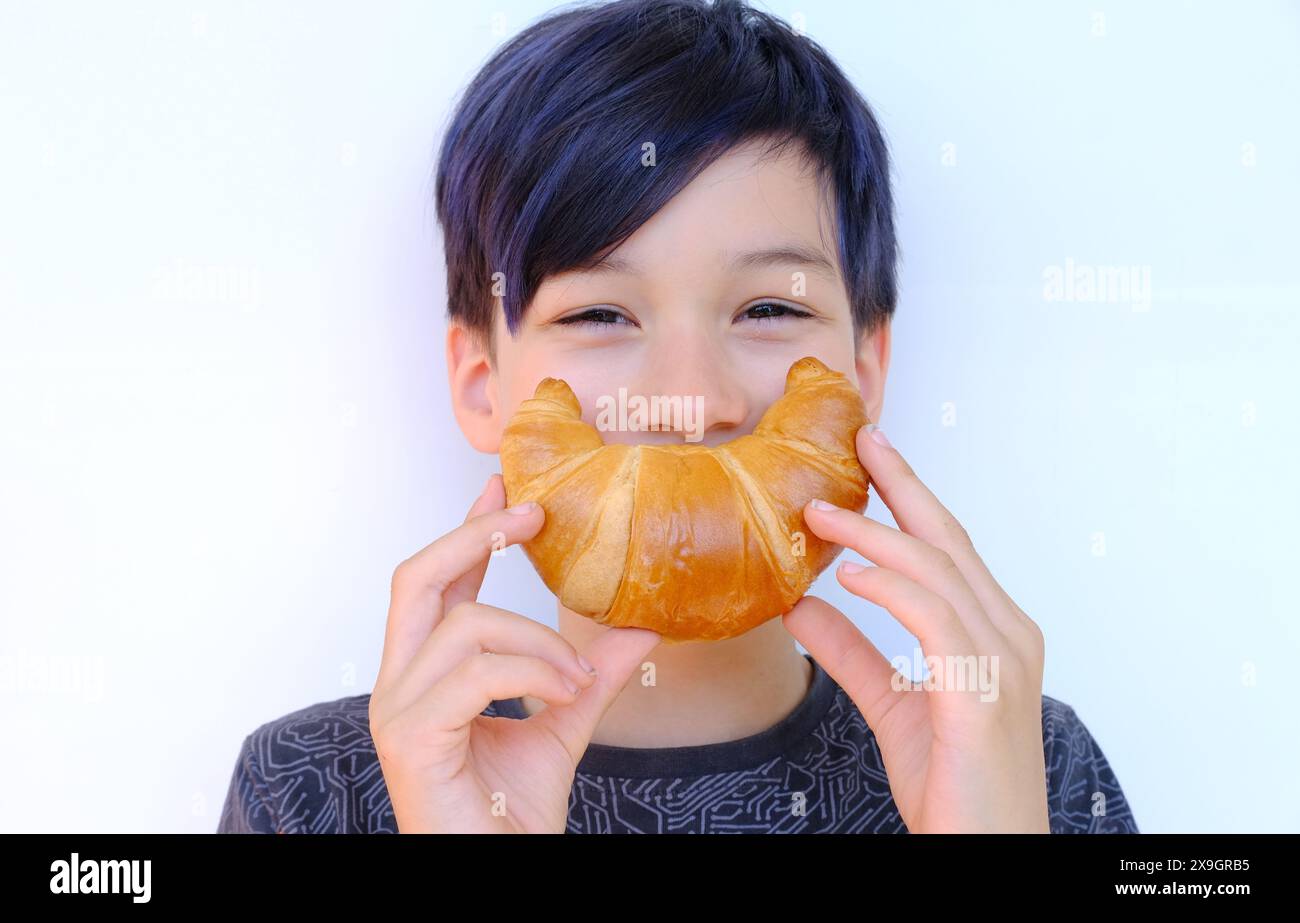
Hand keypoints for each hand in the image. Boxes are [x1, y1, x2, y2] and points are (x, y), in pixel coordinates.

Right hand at [369, 473, 660, 832]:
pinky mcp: (410, 736)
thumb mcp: (561, 726)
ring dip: (538, 639)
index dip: (468, 531)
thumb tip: (637, 627)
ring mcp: (397, 709)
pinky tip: (564, 692)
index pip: (437, 585)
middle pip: (417, 578)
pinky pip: (476, 672)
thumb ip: (586, 675)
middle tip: (533, 514)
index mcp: (426, 676)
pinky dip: (532, 671)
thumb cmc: (511, 817)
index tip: (504, 488)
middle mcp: (399, 685)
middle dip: (476, 536)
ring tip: (578, 675)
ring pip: (465, 624)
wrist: (499, 874)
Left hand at [785, 424, 1049, 832]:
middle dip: (901, 484)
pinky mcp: (982, 692)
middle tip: (857, 439)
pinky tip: (849, 575)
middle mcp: (1007, 633)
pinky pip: (934, 619)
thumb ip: (851, 652)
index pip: (945, 547)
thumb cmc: (954, 785)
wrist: (989, 853)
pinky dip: (891, 587)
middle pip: (947, 539)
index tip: (870, 455)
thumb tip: (802, 604)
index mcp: (991, 631)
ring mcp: (1002, 660)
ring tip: (817, 514)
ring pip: (936, 571)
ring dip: (874, 535)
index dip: (908, 497)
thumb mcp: (890, 705)